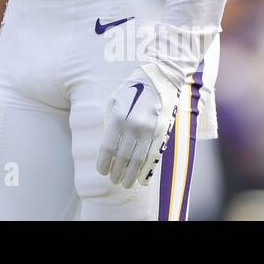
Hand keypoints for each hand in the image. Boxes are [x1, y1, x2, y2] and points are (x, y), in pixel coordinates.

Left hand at [96, 63, 180, 188]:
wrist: (160, 79)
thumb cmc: (133, 89)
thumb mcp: (115, 101)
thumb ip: (110, 122)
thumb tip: (107, 144)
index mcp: (118, 116)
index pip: (108, 147)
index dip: (104, 162)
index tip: (101, 171)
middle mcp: (133, 125)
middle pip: (123, 157)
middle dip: (116, 172)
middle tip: (113, 181)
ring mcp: (149, 130)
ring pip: (138, 160)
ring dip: (131, 175)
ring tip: (125, 184)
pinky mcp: (162, 133)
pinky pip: (153, 156)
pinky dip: (147, 170)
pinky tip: (142, 179)